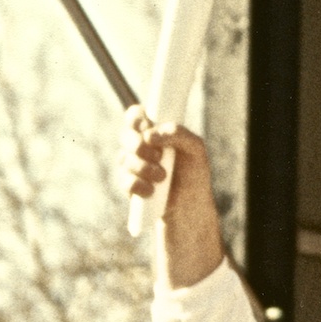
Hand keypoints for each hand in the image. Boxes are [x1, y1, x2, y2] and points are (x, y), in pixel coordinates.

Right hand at [117, 115, 224, 287]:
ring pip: (124, 159)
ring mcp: (132, 166)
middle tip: (159, 156)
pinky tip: (151, 190)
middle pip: (126, 136)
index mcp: (154, 131)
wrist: (191, 205)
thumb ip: (179, 133)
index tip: (147, 127)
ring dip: (143, 167)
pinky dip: (138, 185)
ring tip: (162, 177)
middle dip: (140, 146)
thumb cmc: (194, 173)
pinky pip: (125, 181)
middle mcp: (140, 146)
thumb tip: (153, 134)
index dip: (136, 118)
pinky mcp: (129, 186)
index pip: (135, 116)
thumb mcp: (196, 149)